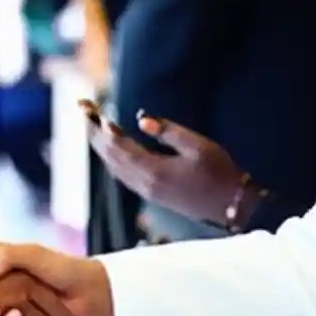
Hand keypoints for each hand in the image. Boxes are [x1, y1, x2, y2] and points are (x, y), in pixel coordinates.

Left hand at [81, 101, 246, 225]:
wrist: (232, 208)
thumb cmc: (219, 172)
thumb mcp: (198, 146)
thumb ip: (168, 131)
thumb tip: (140, 118)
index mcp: (153, 170)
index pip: (116, 144)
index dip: (100, 125)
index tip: (87, 107)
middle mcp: (144, 183)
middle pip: (109, 155)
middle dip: (93, 133)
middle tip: (83, 111)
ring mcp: (147, 191)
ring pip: (114, 166)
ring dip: (100, 146)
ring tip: (91, 127)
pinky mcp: (153, 195)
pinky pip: (122, 175)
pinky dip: (111, 159)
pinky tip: (111, 151)